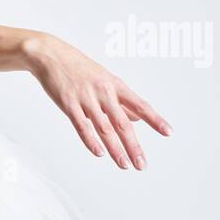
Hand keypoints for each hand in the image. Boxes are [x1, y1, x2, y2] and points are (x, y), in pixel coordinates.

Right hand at [22, 33, 170, 169]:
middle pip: (123, 123)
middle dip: (134, 145)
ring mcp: (86, 98)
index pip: (140, 105)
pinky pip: (82, 126)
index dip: (155, 119)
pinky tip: (99, 153)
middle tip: (142, 164)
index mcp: (115, 86)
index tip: (168, 132)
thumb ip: (120, 100)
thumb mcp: (104, 80)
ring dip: (116, 149)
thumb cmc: (78, 68)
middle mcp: (104, 92)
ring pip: (104, 128)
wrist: (51, 55)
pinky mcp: (69, 104)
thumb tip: (137, 118)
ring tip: (124, 165)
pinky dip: (91, 140)